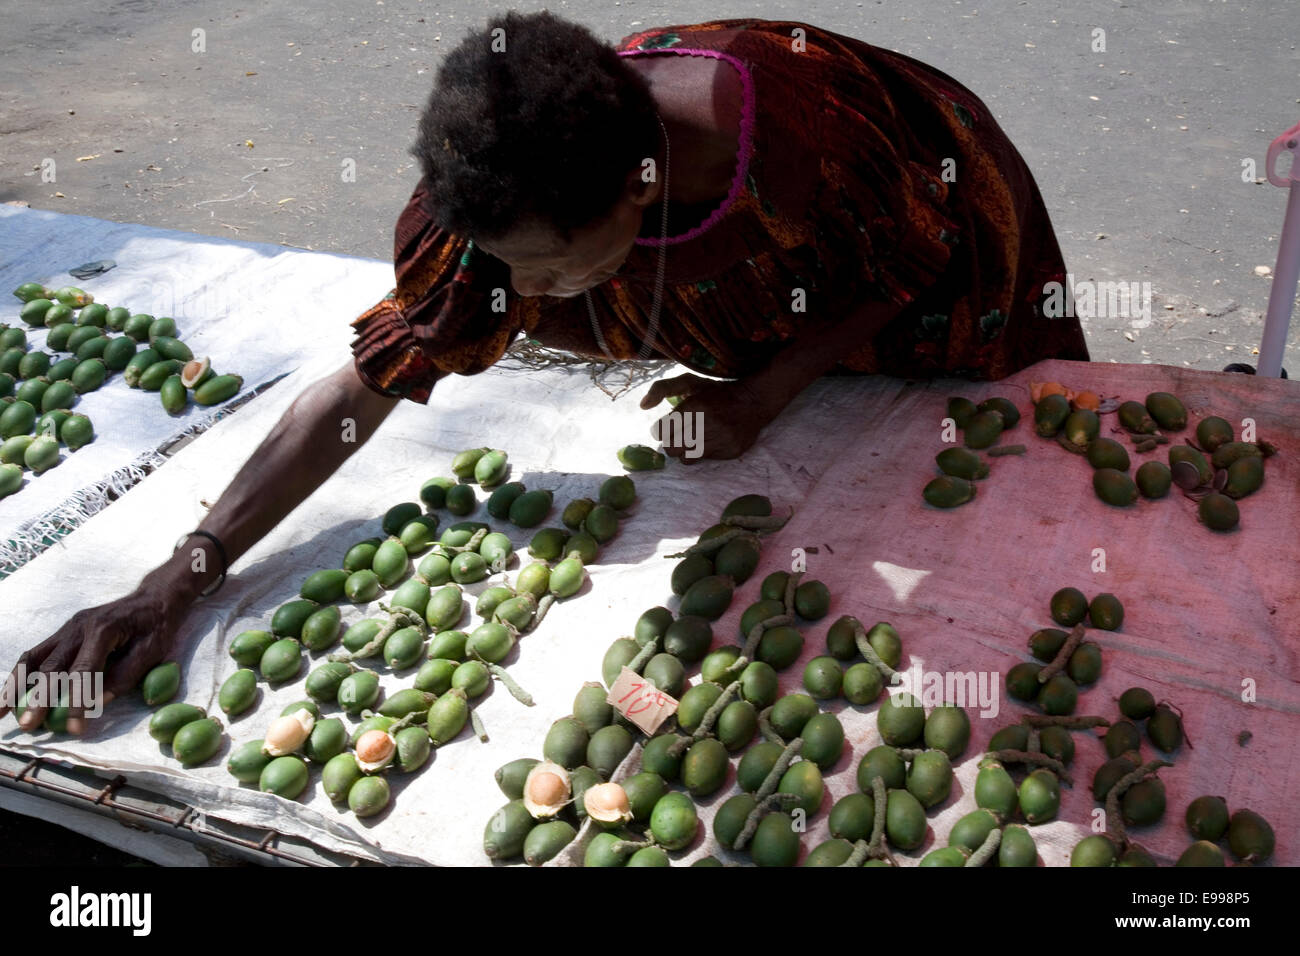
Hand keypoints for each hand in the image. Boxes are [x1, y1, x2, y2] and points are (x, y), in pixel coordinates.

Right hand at [0, 575, 192, 734]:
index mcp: (102, 631)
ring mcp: (67, 628)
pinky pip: (36, 654)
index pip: (83, 672)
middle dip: (38, 699)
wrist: (153, 599)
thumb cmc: (157, 628)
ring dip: (14, 686)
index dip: (76, 703)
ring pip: (33, 658)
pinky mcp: (63, 633)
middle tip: (29, 726)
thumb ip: (124, 677)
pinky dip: (19, 675)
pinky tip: (9, 694)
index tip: (74, 730)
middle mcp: (78, 628)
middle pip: (51, 667)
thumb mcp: (151, 652)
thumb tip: (97, 703)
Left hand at [639, 373, 777, 461]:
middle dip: (672, 442)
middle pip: (671, 448)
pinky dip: (702, 453)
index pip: (662, 431)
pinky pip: (704, 460)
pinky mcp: (730, 452)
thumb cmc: (716, 393)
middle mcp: (707, 424)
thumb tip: (643, 406)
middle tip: (681, 433)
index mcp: (694, 406)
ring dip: (685, 450)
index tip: (669, 425)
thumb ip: (662, 388)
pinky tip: (710, 440)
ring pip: (686, 458)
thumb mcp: (690, 382)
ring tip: (694, 438)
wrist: (754, 401)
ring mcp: (720, 440)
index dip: (663, 429)